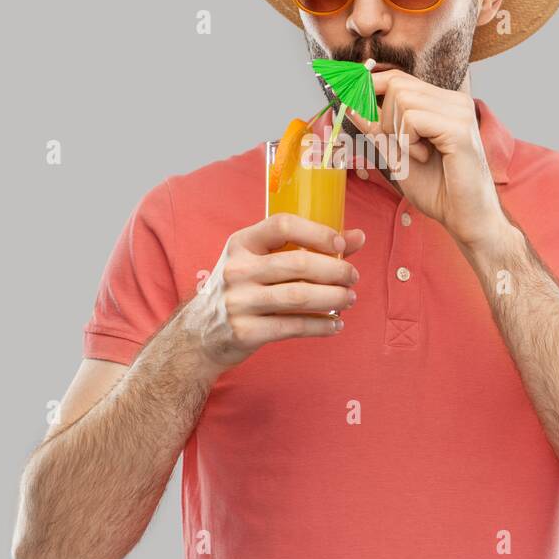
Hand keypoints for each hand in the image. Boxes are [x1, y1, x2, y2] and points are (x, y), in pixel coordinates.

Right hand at [182, 213, 364, 371]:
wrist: (200, 333)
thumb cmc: (242, 289)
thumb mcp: (261, 260)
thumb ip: (307, 247)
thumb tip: (358, 237)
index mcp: (241, 243)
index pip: (282, 225)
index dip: (317, 232)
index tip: (342, 245)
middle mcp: (237, 269)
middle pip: (298, 264)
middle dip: (335, 271)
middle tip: (353, 278)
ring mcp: (239, 302)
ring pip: (299, 297)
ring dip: (333, 298)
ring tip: (349, 299)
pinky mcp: (245, 332)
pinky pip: (293, 327)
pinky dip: (321, 325)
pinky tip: (335, 324)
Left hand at [346, 69, 507, 251]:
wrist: (465, 218)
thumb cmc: (437, 189)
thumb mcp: (396, 152)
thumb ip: (377, 127)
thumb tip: (350, 102)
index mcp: (443, 103)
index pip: (398, 77)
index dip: (369, 86)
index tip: (347, 97)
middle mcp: (455, 101)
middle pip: (397, 84)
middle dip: (384, 118)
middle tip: (401, 146)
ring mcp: (460, 112)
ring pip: (402, 99)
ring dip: (398, 132)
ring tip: (417, 153)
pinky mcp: (459, 129)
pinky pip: (413, 119)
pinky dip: (409, 141)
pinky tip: (425, 156)